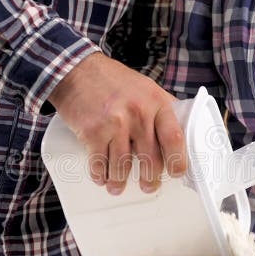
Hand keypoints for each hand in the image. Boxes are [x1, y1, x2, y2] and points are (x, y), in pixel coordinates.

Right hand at [48, 53, 187, 194]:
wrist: (76, 70)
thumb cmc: (112, 80)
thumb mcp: (145, 88)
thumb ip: (160, 110)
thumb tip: (177, 138)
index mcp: (156, 102)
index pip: (175, 138)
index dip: (178, 161)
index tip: (176, 172)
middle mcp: (138, 113)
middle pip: (151, 158)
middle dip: (150, 179)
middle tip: (148, 185)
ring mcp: (115, 124)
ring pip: (123, 166)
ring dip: (120, 182)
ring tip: (118, 186)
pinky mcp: (92, 132)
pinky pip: (99, 164)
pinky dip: (100, 175)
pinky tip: (101, 178)